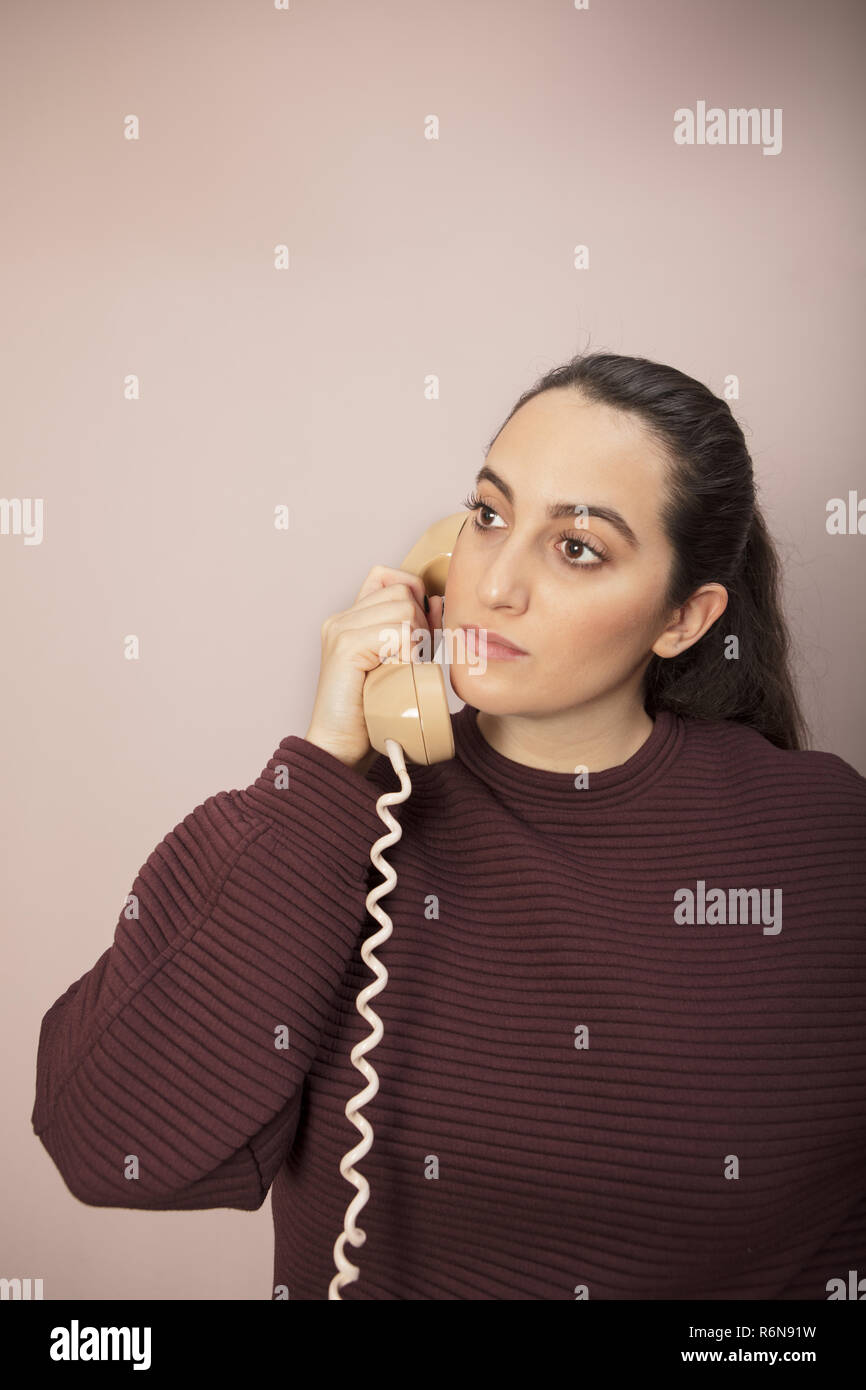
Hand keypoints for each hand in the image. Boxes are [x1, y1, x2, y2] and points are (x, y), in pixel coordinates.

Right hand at [304, 566, 437, 768]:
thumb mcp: (397, 663)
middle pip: (402, 591)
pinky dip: (408, 651)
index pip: (389, 577)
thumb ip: (412, 631)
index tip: (422, 632)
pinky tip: (399, 672)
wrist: (341, 747)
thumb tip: (436, 601)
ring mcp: (340, 630)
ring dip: (416, 640)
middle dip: (421, 623)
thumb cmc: (370, 713)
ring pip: (403, 608)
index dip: (414, 596)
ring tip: (404, 668)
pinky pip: (396, 630)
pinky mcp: (345, 647)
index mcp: (350, 619)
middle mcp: (341, 619)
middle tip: (414, 659)